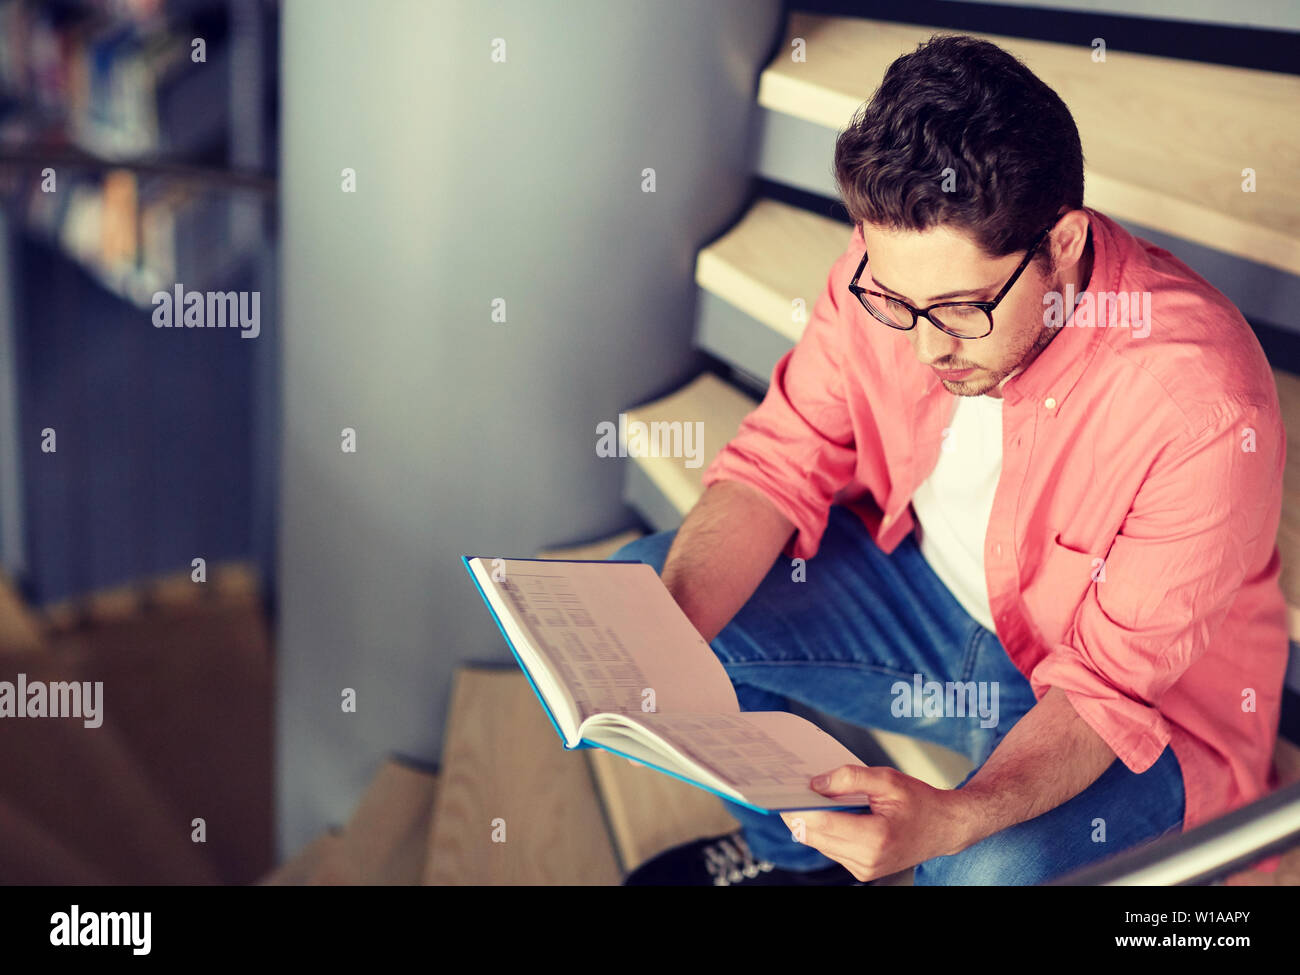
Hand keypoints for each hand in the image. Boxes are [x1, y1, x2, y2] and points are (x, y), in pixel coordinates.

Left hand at [778, 765, 970, 881]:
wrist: (944, 828)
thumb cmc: (920, 802)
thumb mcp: (887, 779)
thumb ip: (850, 779)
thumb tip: (816, 783)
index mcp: (876, 837)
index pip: (823, 823)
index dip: (799, 807)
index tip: (782, 791)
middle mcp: (867, 859)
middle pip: (816, 835)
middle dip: (799, 812)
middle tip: (785, 788)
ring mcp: (863, 869)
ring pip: (820, 843)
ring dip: (810, 821)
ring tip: (803, 796)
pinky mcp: (861, 870)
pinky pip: (831, 848)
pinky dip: (824, 829)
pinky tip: (823, 810)